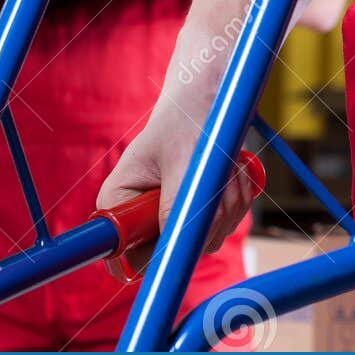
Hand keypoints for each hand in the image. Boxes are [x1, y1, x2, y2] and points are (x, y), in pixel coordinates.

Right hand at [96, 94, 255, 263]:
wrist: (209, 96)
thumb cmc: (186, 116)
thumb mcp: (180, 156)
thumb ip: (175, 202)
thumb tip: (175, 247)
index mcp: (118, 203)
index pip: (126, 259)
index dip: (157, 258)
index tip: (185, 232)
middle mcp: (140, 217)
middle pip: (174, 252)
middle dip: (207, 218)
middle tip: (218, 180)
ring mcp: (171, 217)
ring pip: (207, 238)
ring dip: (227, 202)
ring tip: (225, 164)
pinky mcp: (197, 213)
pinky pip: (225, 225)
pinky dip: (236, 197)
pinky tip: (233, 168)